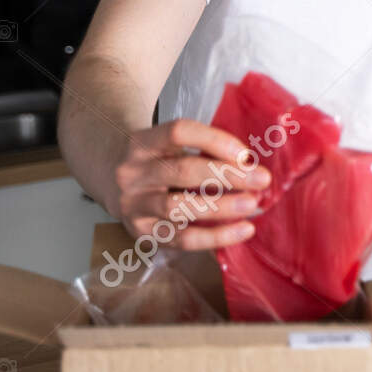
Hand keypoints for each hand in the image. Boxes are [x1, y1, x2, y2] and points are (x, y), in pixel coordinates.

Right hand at [111, 119, 268, 249]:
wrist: (109, 179)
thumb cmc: (156, 159)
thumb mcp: (168, 144)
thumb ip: (203, 150)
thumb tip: (251, 165)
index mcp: (142, 142)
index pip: (178, 133)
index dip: (214, 141)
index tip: (245, 153)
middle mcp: (132, 173)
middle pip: (182, 171)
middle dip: (227, 176)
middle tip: (262, 179)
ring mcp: (134, 205)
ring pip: (179, 208)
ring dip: (221, 207)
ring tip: (252, 205)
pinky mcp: (141, 233)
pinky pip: (181, 239)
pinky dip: (215, 237)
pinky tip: (243, 230)